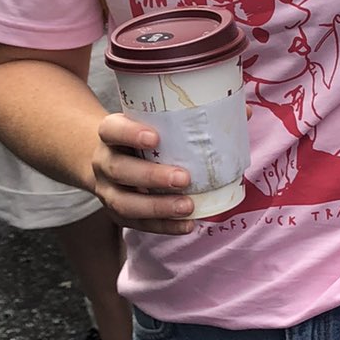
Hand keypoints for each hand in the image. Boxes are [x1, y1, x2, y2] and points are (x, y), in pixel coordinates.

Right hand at [90, 113, 195, 233]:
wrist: (110, 160)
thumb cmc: (141, 137)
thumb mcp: (150, 122)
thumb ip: (179, 119)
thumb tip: (236, 113)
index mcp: (109, 134)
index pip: (112, 130)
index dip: (130, 134)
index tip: (155, 137)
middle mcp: (104, 162)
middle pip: (119, 170)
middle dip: (151, 176)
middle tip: (183, 178)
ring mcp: (108, 190)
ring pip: (125, 203)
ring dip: (158, 207)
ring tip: (187, 206)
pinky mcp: (117, 213)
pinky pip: (138, 223)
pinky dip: (164, 225)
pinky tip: (186, 224)